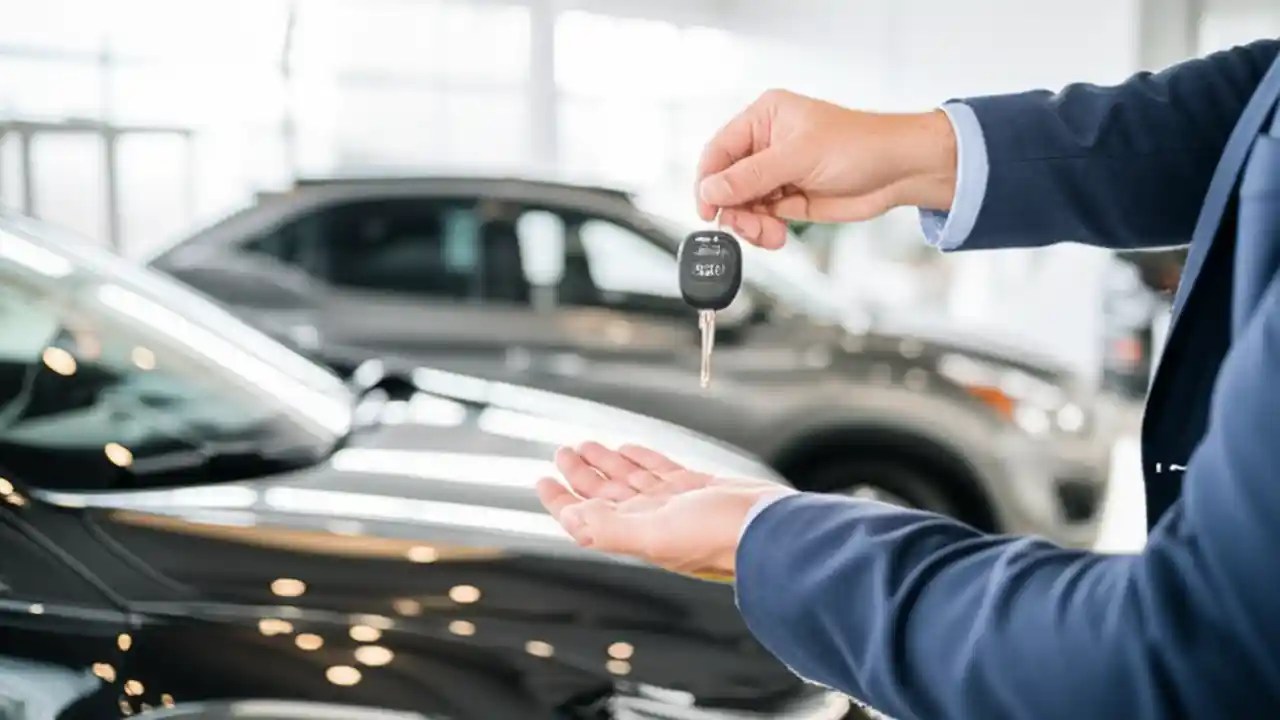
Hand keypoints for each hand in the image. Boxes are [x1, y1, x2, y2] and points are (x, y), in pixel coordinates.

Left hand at [536, 442, 794, 577]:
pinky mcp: (695, 486)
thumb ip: (610, 529)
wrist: (766, 527)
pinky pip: (659, 469)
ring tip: (584, 444)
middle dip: (580, 474)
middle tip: (562, 451)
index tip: (541, 480)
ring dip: (605, 463)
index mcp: (635, 532)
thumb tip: (571, 521)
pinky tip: (628, 448)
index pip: (586, 517)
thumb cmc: (715, 536)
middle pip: (604, 494)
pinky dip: (641, 458)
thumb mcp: (655, 535)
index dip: (561, 501)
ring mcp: (673, 502)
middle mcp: (650, 518)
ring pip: (629, 479)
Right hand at [696, 89, 957, 248]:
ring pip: (742, 205)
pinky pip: (761, 218)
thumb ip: (751, 176)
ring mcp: (777, 173)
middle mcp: (766, 144)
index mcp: (764, 117)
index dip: (709, 181)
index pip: (719, 150)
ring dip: (749, 223)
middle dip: (733, 208)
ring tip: (767, 232)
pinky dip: (763, 231)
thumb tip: (712, 189)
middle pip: (727, 182)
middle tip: (745, 225)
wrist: (899, 171)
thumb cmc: (860, 145)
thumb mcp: (799, 156)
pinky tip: (776, 235)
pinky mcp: (789, 198)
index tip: (708, 208)